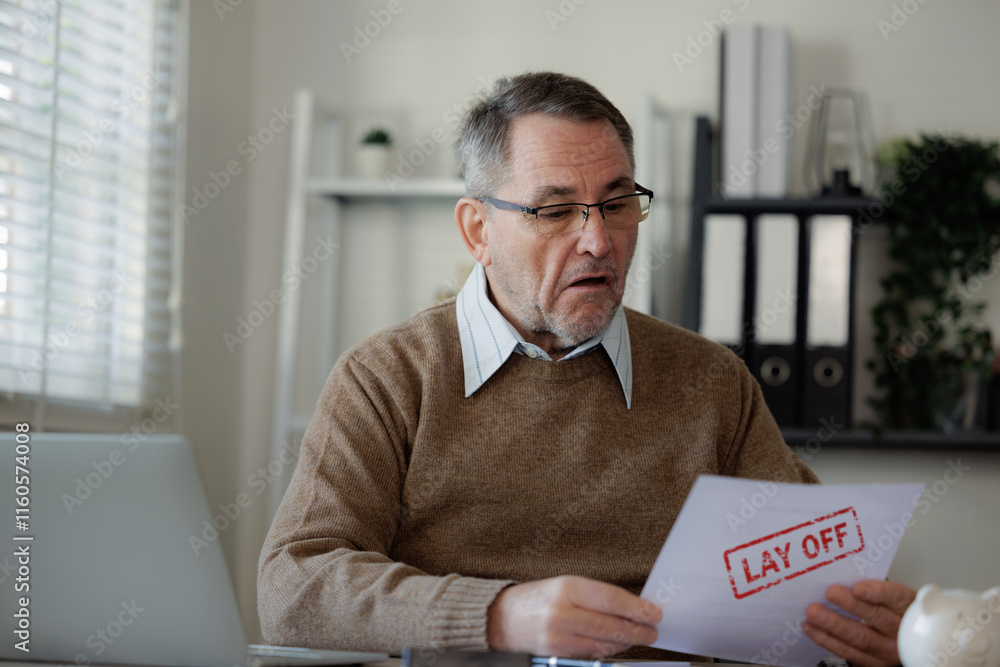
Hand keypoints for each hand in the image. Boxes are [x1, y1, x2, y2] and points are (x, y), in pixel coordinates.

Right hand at [486, 575, 661, 657]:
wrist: (501, 619)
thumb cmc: (536, 598)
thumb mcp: (564, 585)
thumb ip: (595, 595)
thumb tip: (630, 606)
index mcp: (566, 587)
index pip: (611, 599)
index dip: (637, 608)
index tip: (654, 612)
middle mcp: (562, 612)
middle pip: (611, 625)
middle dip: (637, 630)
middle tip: (653, 630)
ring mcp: (559, 637)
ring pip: (604, 643)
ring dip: (625, 642)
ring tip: (637, 637)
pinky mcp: (557, 654)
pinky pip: (591, 654)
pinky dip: (608, 650)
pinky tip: (616, 644)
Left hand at [803, 580, 916, 666]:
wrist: (903, 638)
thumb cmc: (892, 609)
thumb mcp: (891, 595)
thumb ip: (873, 586)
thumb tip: (840, 573)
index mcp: (908, 607)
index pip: (897, 598)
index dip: (879, 593)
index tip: (858, 587)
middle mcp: (901, 631)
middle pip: (878, 618)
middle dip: (852, 605)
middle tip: (830, 593)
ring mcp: (888, 650)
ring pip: (860, 638)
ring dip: (833, 624)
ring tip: (813, 612)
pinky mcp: (873, 662)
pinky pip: (848, 653)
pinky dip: (826, 639)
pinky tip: (811, 628)